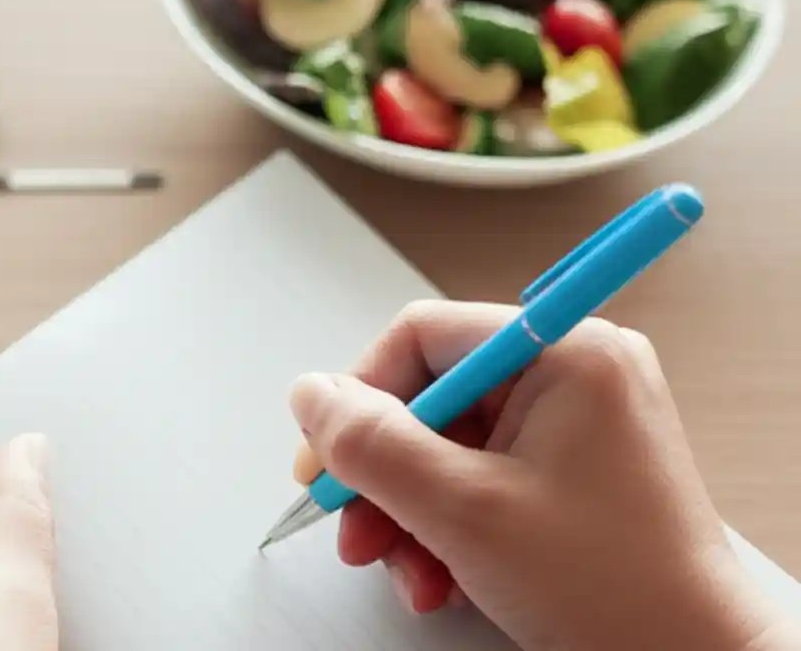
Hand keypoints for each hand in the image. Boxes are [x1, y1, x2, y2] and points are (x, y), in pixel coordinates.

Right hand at [291, 301, 796, 650]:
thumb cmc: (614, 589)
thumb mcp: (461, 510)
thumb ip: (372, 444)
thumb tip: (311, 395)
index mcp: (564, 352)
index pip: (422, 337)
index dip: (361, 397)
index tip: (328, 456)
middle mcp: (574, 372)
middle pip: (431, 398)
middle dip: (385, 474)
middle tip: (357, 527)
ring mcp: (576, 421)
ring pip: (449, 446)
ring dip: (410, 512)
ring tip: (407, 571)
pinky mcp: (572, 466)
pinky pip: (481, 476)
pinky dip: (448, 525)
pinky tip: (442, 576)